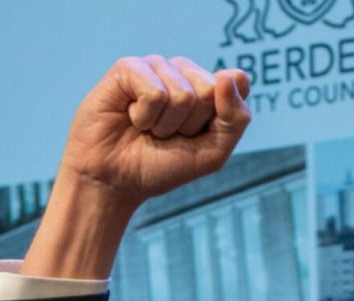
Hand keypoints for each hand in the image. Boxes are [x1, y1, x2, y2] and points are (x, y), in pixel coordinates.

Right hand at [58, 55, 251, 204]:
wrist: (116, 181)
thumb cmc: (162, 165)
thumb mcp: (213, 152)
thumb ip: (237, 118)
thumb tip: (232, 74)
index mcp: (208, 85)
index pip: (237, 85)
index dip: (218, 121)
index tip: (196, 135)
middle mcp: (183, 71)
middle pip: (210, 90)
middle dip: (191, 125)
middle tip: (168, 134)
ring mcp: (156, 66)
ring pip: (183, 95)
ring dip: (165, 125)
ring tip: (148, 129)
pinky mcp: (128, 67)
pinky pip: (155, 93)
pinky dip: (145, 118)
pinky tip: (132, 118)